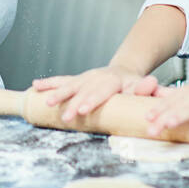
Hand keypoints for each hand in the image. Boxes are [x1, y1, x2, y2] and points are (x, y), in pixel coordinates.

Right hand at [30, 65, 160, 122]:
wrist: (125, 72)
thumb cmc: (134, 86)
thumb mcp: (143, 87)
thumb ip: (146, 89)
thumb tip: (153, 84)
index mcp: (112, 80)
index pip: (101, 91)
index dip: (91, 100)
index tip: (82, 110)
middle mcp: (96, 77)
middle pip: (83, 90)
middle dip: (72, 103)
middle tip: (65, 116)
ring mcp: (85, 77)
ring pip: (69, 84)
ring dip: (57, 93)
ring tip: (45, 102)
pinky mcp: (77, 79)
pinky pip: (61, 80)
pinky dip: (48, 83)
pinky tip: (35, 85)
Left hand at [145, 78, 188, 136]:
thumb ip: (172, 95)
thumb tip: (153, 96)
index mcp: (185, 93)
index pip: (168, 102)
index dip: (157, 110)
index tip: (146, 118)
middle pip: (176, 107)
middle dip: (162, 117)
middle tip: (151, 129)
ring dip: (181, 116)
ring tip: (170, 124)